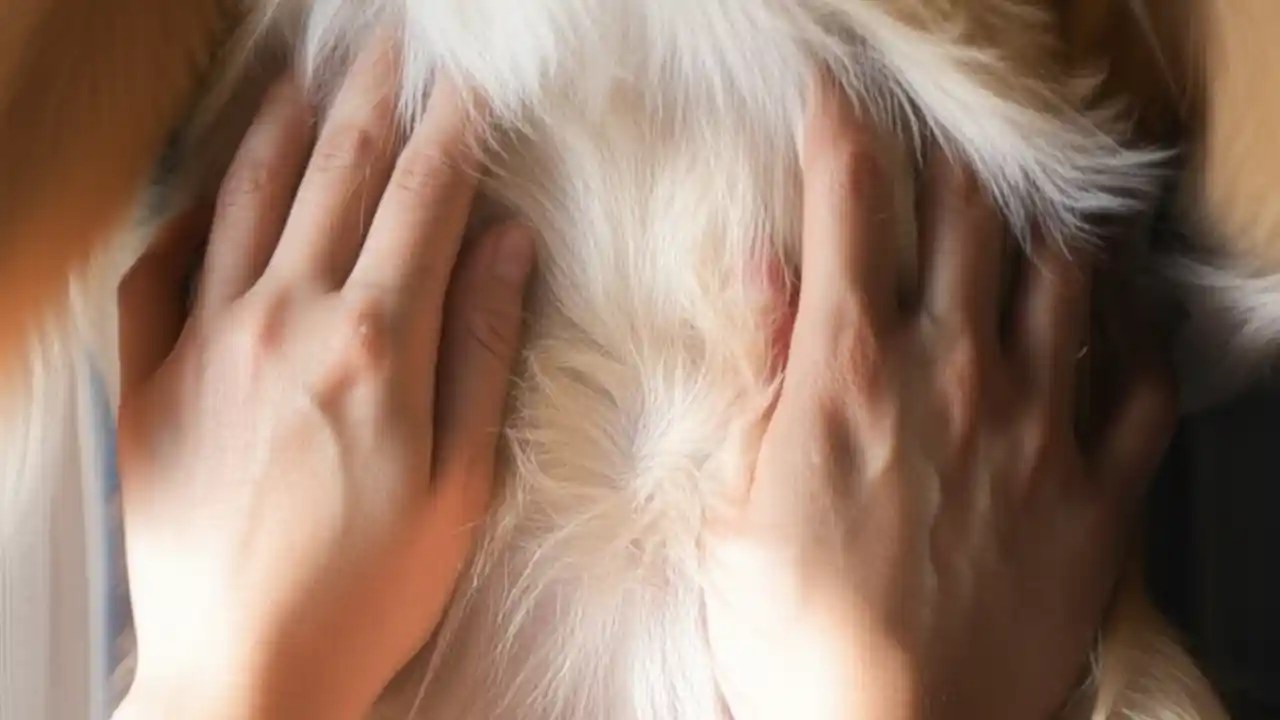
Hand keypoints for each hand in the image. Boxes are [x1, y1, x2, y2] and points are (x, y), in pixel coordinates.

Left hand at [114, 41, 533, 719]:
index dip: (453, 136)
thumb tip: (506, 247)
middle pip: (337, 179)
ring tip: (305, 79)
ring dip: (282, 129)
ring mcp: (207, 343)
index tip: (469, 91)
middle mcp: (286, 321)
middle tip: (391, 49)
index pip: (425, 204)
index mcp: (376, 346)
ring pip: (246, 200)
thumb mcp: (460, 482)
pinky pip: (159, 269)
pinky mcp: (150, 379)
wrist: (245, 670)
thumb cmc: (367, 591)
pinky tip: (209, 187)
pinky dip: (186, 213)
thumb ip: (481, 350)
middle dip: (373, 103)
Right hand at [704, 76, 1174, 719]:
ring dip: (1041, 233)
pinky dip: (1134, 342)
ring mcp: (1037, 429)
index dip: (841, 132)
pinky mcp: (1097, 495)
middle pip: (968, 220)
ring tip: (1024, 225)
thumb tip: (766, 266)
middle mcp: (955, 374)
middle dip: (949, 168)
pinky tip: (1115, 331)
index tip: (833, 100)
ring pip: (1065, 279)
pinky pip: (1144, 388)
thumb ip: (759, 368)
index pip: (852, 205)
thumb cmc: (793, 630)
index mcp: (852, 370)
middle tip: (937, 156)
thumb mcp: (734, 495)